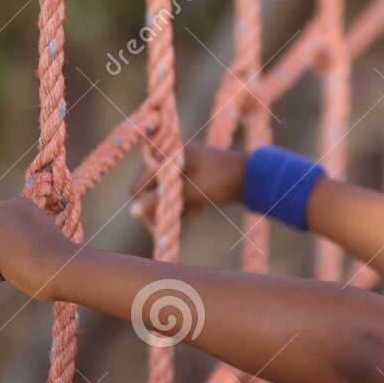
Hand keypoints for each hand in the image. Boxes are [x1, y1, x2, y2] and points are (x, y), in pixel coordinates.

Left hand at [0, 196, 76, 299]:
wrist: (64, 267)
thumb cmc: (59, 265)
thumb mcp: (38, 243)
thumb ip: (17, 241)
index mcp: (20, 204)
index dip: (7, 250)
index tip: (29, 257)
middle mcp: (3, 204)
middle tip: (22, 264)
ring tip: (15, 267)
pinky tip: (4, 272)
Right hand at [129, 143, 245, 228]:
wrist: (251, 177)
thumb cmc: (219, 182)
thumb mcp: (188, 194)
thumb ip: (160, 202)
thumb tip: (132, 212)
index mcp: (166, 155)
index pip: (138, 186)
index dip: (145, 206)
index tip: (157, 226)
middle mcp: (168, 157)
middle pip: (148, 191)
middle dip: (162, 207)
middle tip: (180, 218)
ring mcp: (178, 165)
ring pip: (162, 194)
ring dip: (174, 206)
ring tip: (195, 209)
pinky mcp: (188, 174)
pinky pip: (174, 192)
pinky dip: (183, 202)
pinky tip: (199, 206)